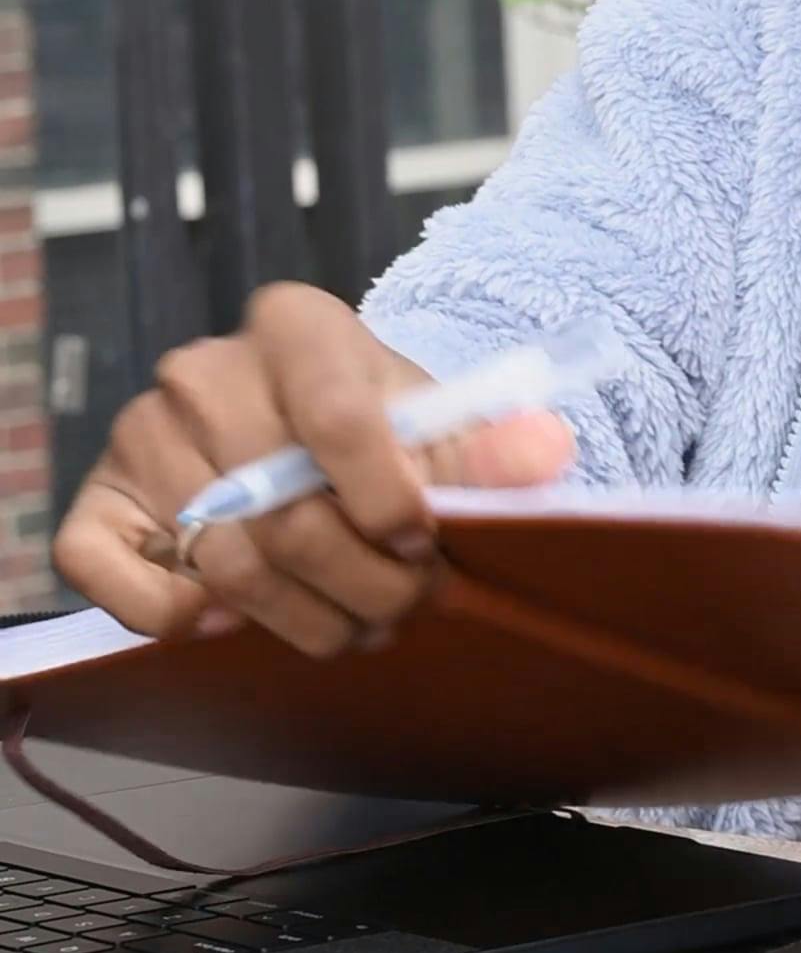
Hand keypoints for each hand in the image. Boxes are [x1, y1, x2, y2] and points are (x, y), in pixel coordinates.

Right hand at [53, 282, 573, 657]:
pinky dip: (177, 617)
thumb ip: (486, 447)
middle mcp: (204, 372)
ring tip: (356, 625)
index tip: (424, 543)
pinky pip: (114, 576)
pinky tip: (237, 623)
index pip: (340, 420)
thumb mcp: (433, 423)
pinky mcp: (100, 502)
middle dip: (365, 584)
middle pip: (287, 512)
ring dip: (304, 619)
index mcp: (295, 326)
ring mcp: (143, 435)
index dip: (391, 502)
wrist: (293, 429)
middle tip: (405, 606)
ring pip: (226, 562)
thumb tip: (547, 452)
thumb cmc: (370, 426)